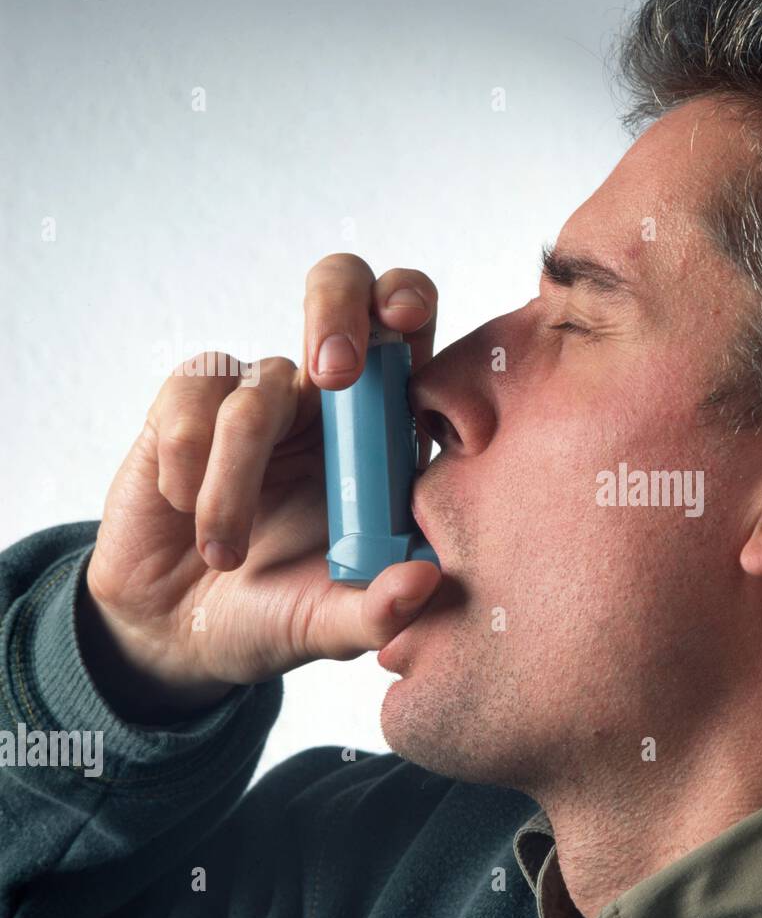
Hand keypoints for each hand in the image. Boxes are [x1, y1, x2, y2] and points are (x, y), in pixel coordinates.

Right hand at [81, 255, 442, 721]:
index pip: (414, 337)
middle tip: (330, 373)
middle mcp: (332, 401)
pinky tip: (184, 508)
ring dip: (236, 477)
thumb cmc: (277, 614)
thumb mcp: (333, 624)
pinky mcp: (190, 405)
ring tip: (223, 553)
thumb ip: (382, 609)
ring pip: (260, 382)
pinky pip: (191, 395)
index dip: (411, 306)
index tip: (403, 323)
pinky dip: (188, 462)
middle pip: (347, 285)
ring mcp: (261, 397)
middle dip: (338, 307)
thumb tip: (427, 581)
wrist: (177, 631)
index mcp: (388, 435)